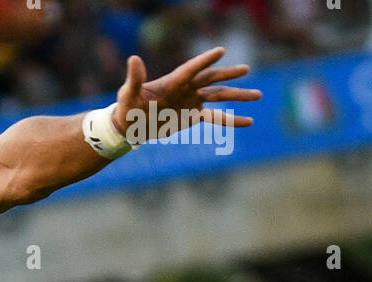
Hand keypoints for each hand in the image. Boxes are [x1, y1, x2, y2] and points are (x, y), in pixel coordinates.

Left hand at [114, 46, 260, 142]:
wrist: (131, 126)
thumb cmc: (128, 107)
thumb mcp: (129, 94)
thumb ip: (134, 78)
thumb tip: (133, 59)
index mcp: (172, 81)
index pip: (191, 69)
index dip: (204, 61)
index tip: (221, 51)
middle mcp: (186, 88)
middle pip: (211, 79)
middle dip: (228, 75)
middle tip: (245, 70)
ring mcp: (192, 101)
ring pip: (219, 97)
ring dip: (237, 96)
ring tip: (258, 95)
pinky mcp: (193, 116)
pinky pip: (216, 117)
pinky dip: (231, 120)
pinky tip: (248, 121)